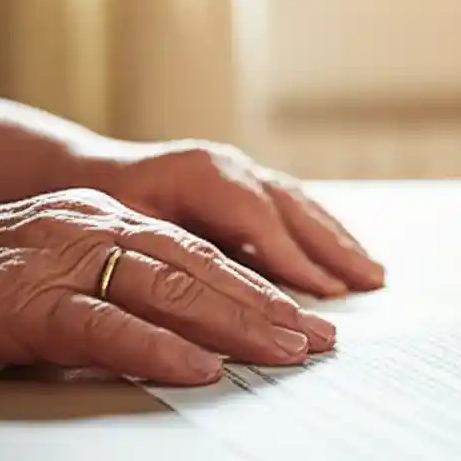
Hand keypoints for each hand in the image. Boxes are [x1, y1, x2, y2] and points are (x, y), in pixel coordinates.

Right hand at [0, 189, 334, 387]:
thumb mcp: (65, 273)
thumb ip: (126, 291)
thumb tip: (198, 334)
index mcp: (107, 216)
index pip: (202, 251)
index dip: (261, 285)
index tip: (310, 315)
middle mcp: (93, 224)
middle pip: (201, 265)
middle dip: (269, 305)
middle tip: (320, 337)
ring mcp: (61, 256)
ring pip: (168, 286)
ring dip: (235, 322)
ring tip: (286, 350)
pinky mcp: (26, 300)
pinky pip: (105, 325)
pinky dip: (157, 347)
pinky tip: (201, 367)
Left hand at [76, 140, 383, 297]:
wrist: (88, 176)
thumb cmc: (101, 208)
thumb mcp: (126, 233)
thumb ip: (173, 258)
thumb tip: (219, 294)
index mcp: (200, 172)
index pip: (256, 216)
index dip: (292, 255)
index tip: (324, 292)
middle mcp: (229, 166)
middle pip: (292, 207)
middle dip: (333, 248)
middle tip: (369, 284)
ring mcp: (243, 171)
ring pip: (301, 207)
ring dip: (338, 242)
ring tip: (372, 275)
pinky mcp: (248, 186)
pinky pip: (294, 210)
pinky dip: (324, 235)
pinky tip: (345, 259)